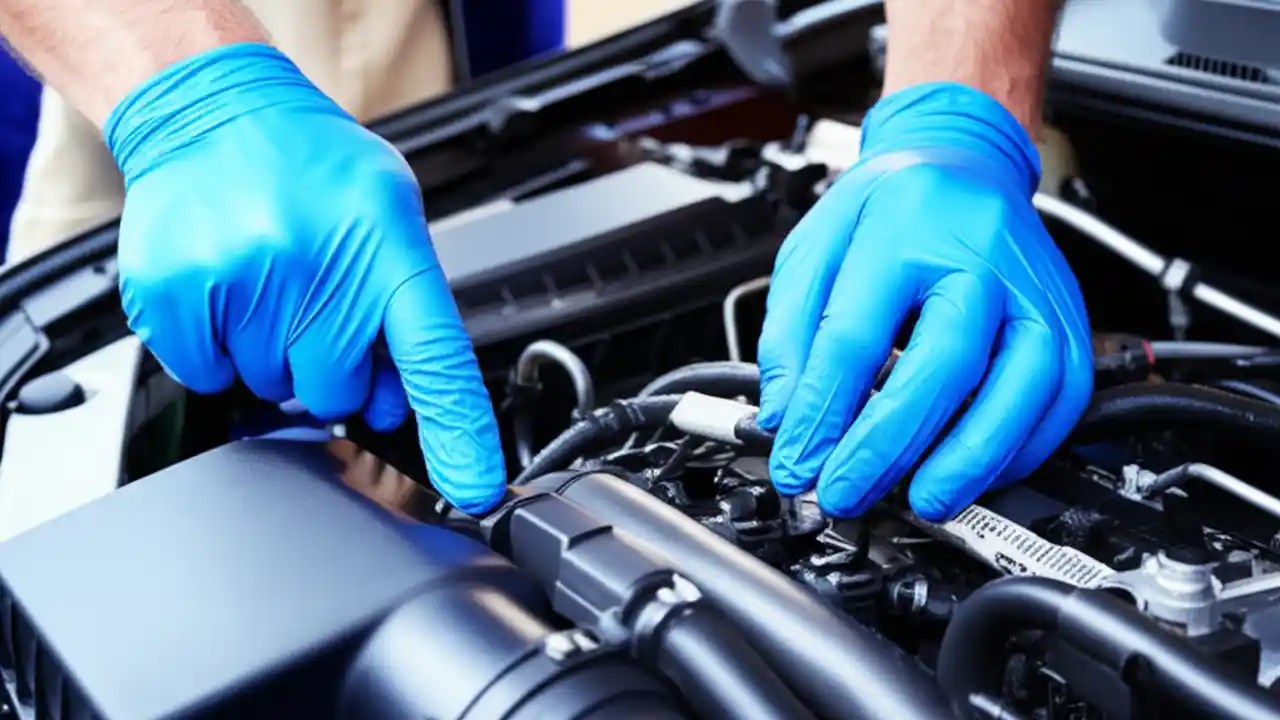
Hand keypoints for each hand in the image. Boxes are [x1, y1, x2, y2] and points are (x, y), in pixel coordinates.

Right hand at [107, 43, 505, 513]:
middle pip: (340, 393)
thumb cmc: (312, 168)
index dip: (459, 433)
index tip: (474, 488)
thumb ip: (404, 308)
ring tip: (269, 281)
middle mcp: (317, 263)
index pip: (436, 357)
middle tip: (315, 303)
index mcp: (386, 244)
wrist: (212, 109)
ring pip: (273, 387)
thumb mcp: (388, 215)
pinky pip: (209, 375)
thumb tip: (400, 405)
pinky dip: (217, 349)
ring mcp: (243, 279)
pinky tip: (226, 290)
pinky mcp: (176, 294)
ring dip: (273, 351)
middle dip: (332, 365)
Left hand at [757, 82, 1092, 521]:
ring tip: (924, 501)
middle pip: (944, 362)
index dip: (822, 411)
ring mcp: (1033, 287)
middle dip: (891, 444)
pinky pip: (1062, 395)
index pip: (855, 335)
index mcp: (902, 229)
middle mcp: (978, 255)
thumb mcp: (814, 247)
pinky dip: (1023, 446)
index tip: (797, 462)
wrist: (964, 160)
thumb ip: (790, 331)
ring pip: (1022, 384)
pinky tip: (981, 472)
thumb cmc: (889, 207)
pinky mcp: (1067, 316)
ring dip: (971, 458)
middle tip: (849, 492)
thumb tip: (783, 417)